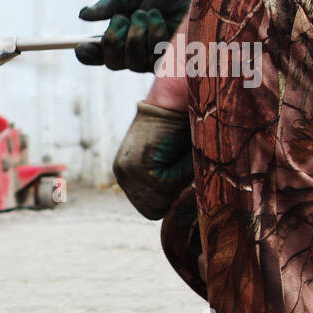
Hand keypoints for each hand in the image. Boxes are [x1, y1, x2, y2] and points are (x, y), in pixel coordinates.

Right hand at [75, 0, 194, 72]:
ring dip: (135, 34)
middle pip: (111, 62)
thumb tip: (83, 15)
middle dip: (112, 39)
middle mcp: (134, 52)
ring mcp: (152, 61)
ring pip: (130, 61)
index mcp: (122, 37)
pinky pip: (151, 58)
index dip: (86, 53)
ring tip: (149, 13)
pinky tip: (162, 20)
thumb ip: (112, 2)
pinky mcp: (170, 64)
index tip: (80, 44)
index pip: (97, 54)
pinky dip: (153, 35)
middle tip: (123, 18)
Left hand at [113, 101, 193, 219]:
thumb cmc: (187, 131)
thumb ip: (178, 190)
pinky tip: (174, 150)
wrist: (179, 99)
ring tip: (176, 154)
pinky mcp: (132, 165)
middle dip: (175, 192)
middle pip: (154, 210)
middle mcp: (123, 175)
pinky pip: (164, 186)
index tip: (179, 169)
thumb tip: (189, 214)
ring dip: (178, 182)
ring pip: (160, 200)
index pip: (152, 210)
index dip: (174, 196)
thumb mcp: (180, 166)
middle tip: (178, 160)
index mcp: (130, 177)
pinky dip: (179, 173)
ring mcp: (124, 171)